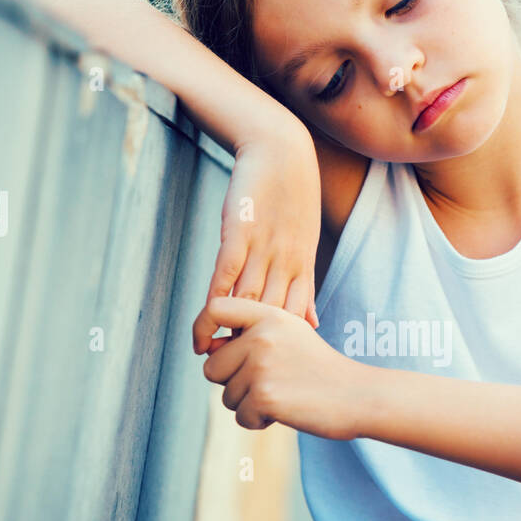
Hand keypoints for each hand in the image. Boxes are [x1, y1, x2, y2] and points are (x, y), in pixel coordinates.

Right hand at [192, 129, 321, 355]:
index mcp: (302, 268)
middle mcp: (285, 262)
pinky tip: (208, 317)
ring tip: (211, 353)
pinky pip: (227, 270)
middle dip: (251, 345)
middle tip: (231, 371)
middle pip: (269, 316)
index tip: (263, 368)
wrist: (281, 149)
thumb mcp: (306, 247)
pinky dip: (218, 296)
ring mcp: (263, 246)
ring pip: (247, 299)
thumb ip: (305, 288)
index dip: (277, 346)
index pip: (292, 320)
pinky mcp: (240, 229)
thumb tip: (312, 325)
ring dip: (229, 329)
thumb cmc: (292, 200)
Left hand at [202, 296, 365, 439]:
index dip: (201, 329)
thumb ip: (252, 335)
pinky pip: (240, 417)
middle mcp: (261, 336)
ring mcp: (261, 366)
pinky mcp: (263, 396)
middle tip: (269, 385)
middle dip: (233, 384)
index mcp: (268, 315)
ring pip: (226, 396)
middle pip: (212, 367)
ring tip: (284, 396)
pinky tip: (286, 410)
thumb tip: (207, 350)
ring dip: (249, 405)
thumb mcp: (291, 335)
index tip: (205, 349)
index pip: (215, 308)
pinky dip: (259, 421)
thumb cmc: (321, 370)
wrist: (358, 395)